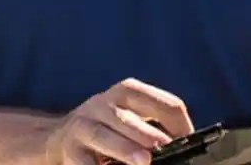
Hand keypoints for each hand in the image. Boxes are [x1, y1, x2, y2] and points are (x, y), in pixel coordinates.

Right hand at [42, 77, 194, 164]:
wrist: (60, 137)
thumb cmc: (110, 129)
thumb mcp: (131, 117)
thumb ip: (155, 127)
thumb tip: (185, 144)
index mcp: (127, 92)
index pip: (159, 102)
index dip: (178, 123)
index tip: (190, 142)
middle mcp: (102, 104)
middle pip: (127, 117)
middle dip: (147, 134)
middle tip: (165, 147)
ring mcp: (83, 126)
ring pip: (102, 135)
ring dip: (124, 148)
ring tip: (143, 161)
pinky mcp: (70, 150)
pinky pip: (83, 161)